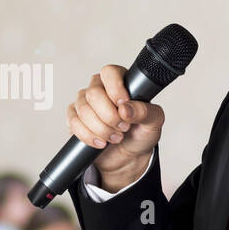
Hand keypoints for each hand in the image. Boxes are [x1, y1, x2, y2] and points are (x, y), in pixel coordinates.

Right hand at [66, 65, 164, 191]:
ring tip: (116, 137)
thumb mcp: (154, 122)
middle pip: (94, 94)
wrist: (127, 156)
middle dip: (110, 116)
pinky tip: (101, 142)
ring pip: (84, 110)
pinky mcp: (74, 119)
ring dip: (101, 129)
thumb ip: (145, 111)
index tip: (123, 105)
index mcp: (119, 81)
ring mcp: (84, 103)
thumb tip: (126, 109)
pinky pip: (74, 123)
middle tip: (123, 127)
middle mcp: (99, 88)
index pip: (109, 72)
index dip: (115, 89)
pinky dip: (89, 136)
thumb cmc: (140, 134)